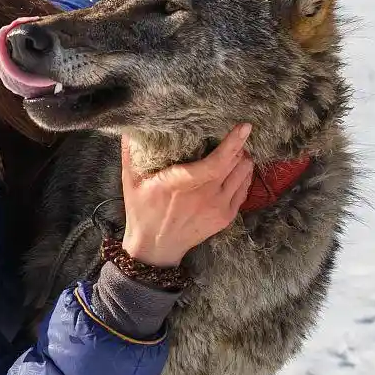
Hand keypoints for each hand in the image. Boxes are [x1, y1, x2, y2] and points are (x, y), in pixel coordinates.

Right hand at [119, 124, 253, 268]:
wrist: (156, 247)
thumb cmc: (142, 211)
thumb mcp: (131, 181)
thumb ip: (130, 152)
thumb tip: (130, 127)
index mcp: (181, 184)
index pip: (216, 162)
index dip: (232, 143)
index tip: (244, 126)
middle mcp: (204, 196)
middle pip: (236, 164)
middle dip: (239, 146)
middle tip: (235, 135)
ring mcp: (218, 208)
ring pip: (244, 175)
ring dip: (243, 160)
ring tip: (236, 152)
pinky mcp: (226, 217)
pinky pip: (244, 190)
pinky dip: (244, 176)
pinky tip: (237, 170)